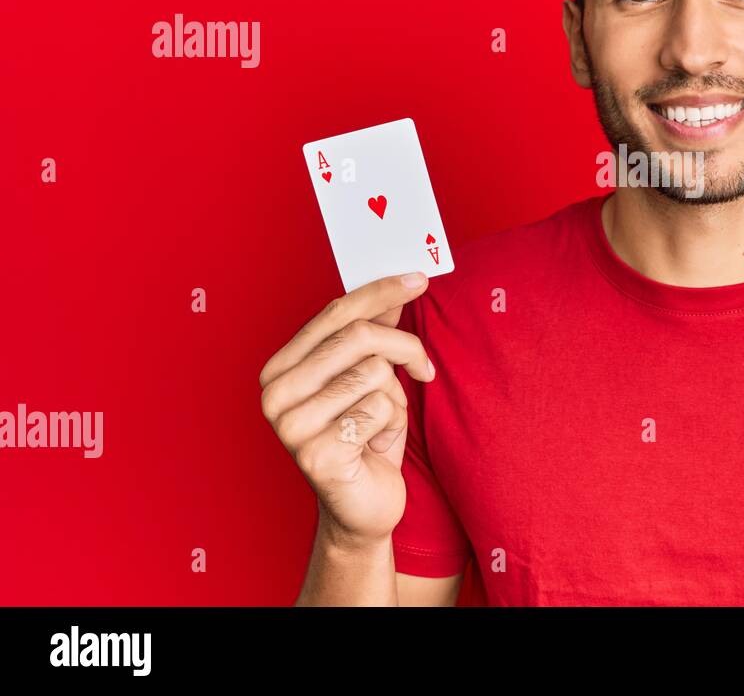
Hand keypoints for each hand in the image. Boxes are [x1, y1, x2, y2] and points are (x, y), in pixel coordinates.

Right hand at [259, 271, 436, 545]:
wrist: (363, 507)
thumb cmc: (366, 437)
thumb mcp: (371, 377)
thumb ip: (375, 333)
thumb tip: (398, 287)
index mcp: (281, 368)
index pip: (335, 313)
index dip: (380, 292)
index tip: (419, 278)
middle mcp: (275, 393)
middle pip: (360, 337)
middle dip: (404, 349)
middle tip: (425, 369)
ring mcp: (291, 426)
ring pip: (375, 374)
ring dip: (394, 399)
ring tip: (379, 424)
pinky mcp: (316, 454)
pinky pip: (379, 410)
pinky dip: (391, 425)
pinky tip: (374, 447)